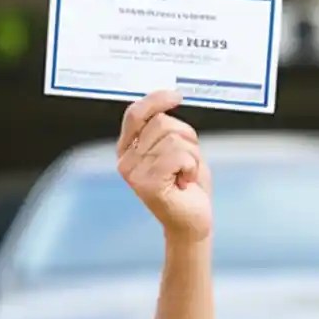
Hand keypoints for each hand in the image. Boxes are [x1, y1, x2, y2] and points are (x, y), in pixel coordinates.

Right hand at [116, 90, 212, 243]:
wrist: (193, 223)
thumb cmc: (188, 187)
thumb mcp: (179, 150)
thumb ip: (167, 129)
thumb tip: (167, 101)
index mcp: (129, 149)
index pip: (136, 113)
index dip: (156, 100)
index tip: (176, 96)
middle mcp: (126, 160)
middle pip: (163, 124)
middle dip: (186, 139)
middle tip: (186, 164)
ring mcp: (134, 172)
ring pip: (173, 138)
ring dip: (191, 156)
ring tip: (184, 175)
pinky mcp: (147, 184)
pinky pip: (178, 155)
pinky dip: (191, 166)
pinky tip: (185, 182)